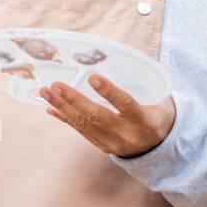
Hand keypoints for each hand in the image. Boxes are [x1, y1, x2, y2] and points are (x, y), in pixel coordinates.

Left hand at [40, 74, 175, 157]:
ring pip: (84, 125)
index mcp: (146, 120)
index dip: (109, 92)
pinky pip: (81, 131)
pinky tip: (51, 108)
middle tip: (55, 85)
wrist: (159, 146)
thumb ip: (140, 83)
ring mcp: (114, 143)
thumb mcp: (158, 99)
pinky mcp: (103, 146)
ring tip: (46, 92)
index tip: (93, 78)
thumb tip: (112, 59)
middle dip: (74, 100)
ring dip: (62, 107)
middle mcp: (128, 134)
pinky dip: (65, 118)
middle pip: (97, 117)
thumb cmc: (156, 112)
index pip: (126, 105)